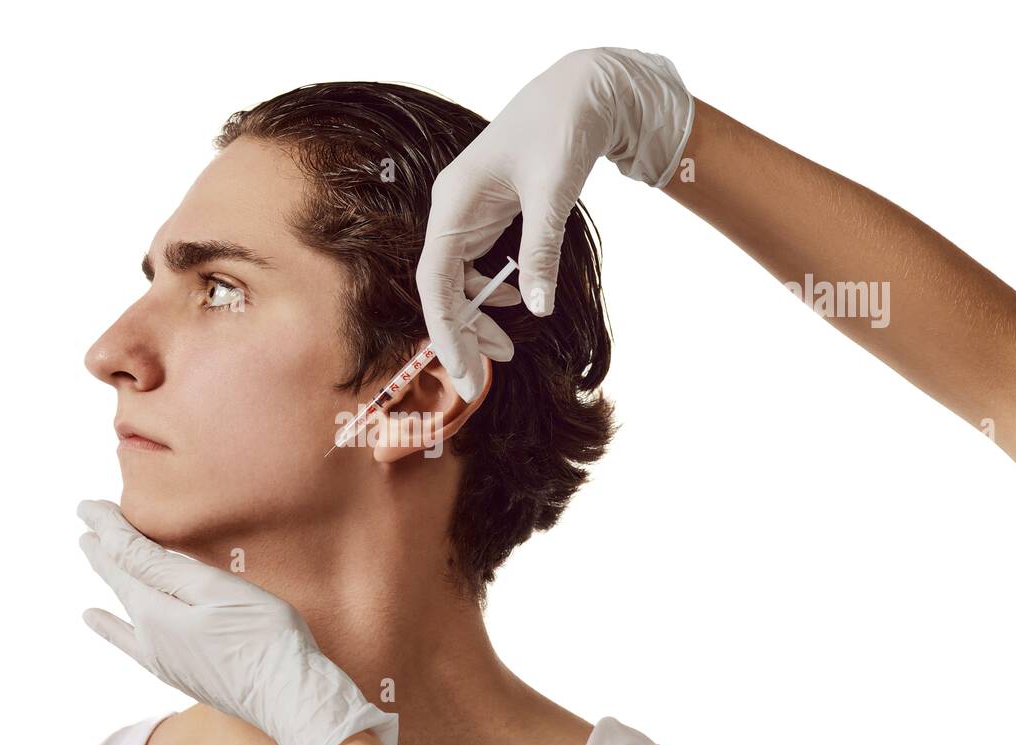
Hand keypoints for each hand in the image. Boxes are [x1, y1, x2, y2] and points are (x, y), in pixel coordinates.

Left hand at [75, 499, 399, 744]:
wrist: (287, 697)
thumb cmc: (262, 635)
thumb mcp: (213, 588)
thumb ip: (162, 568)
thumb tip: (118, 546)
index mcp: (154, 611)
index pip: (123, 556)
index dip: (106, 527)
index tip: (87, 504)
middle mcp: (147, 637)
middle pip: (119, 581)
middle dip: (103, 548)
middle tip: (87, 518)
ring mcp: (160, 659)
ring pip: (123, 606)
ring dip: (108, 576)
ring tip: (91, 553)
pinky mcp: (178, 673)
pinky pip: (129, 639)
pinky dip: (109, 624)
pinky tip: (97, 620)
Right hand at [416, 46, 694, 400]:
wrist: (581, 91)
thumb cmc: (561, 128)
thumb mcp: (554, 192)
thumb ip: (541, 251)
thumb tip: (537, 309)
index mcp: (453, 204)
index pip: (435, 284)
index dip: (445, 334)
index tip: (464, 375)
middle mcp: (451, 212)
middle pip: (441, 290)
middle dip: (461, 336)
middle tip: (484, 382)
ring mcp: (467, 215)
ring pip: (458, 283)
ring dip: (479, 319)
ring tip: (508, 351)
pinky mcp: (486, 217)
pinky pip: (477, 267)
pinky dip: (494, 294)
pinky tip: (520, 302)